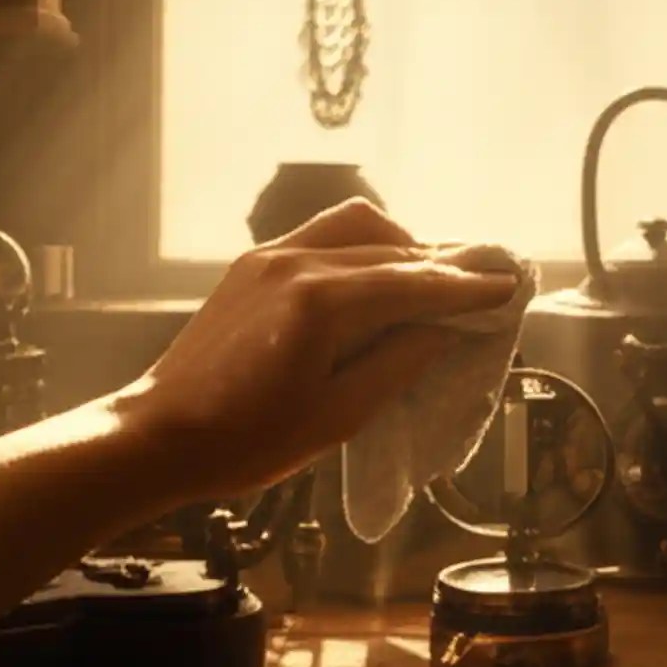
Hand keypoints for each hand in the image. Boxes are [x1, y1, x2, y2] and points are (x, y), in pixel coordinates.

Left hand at [113, 198, 516, 500]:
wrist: (159, 436)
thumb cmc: (246, 441)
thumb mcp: (339, 416)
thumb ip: (399, 363)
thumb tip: (445, 331)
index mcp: (319, 303)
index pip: (413, 282)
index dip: (466, 286)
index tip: (508, 285)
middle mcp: (295, 262)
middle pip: (391, 248)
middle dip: (443, 265)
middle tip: (483, 283)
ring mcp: (269, 257)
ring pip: (356, 226)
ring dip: (401, 246)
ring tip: (429, 282)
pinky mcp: (252, 265)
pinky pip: (323, 236)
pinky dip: (362, 248)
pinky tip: (377, 279)